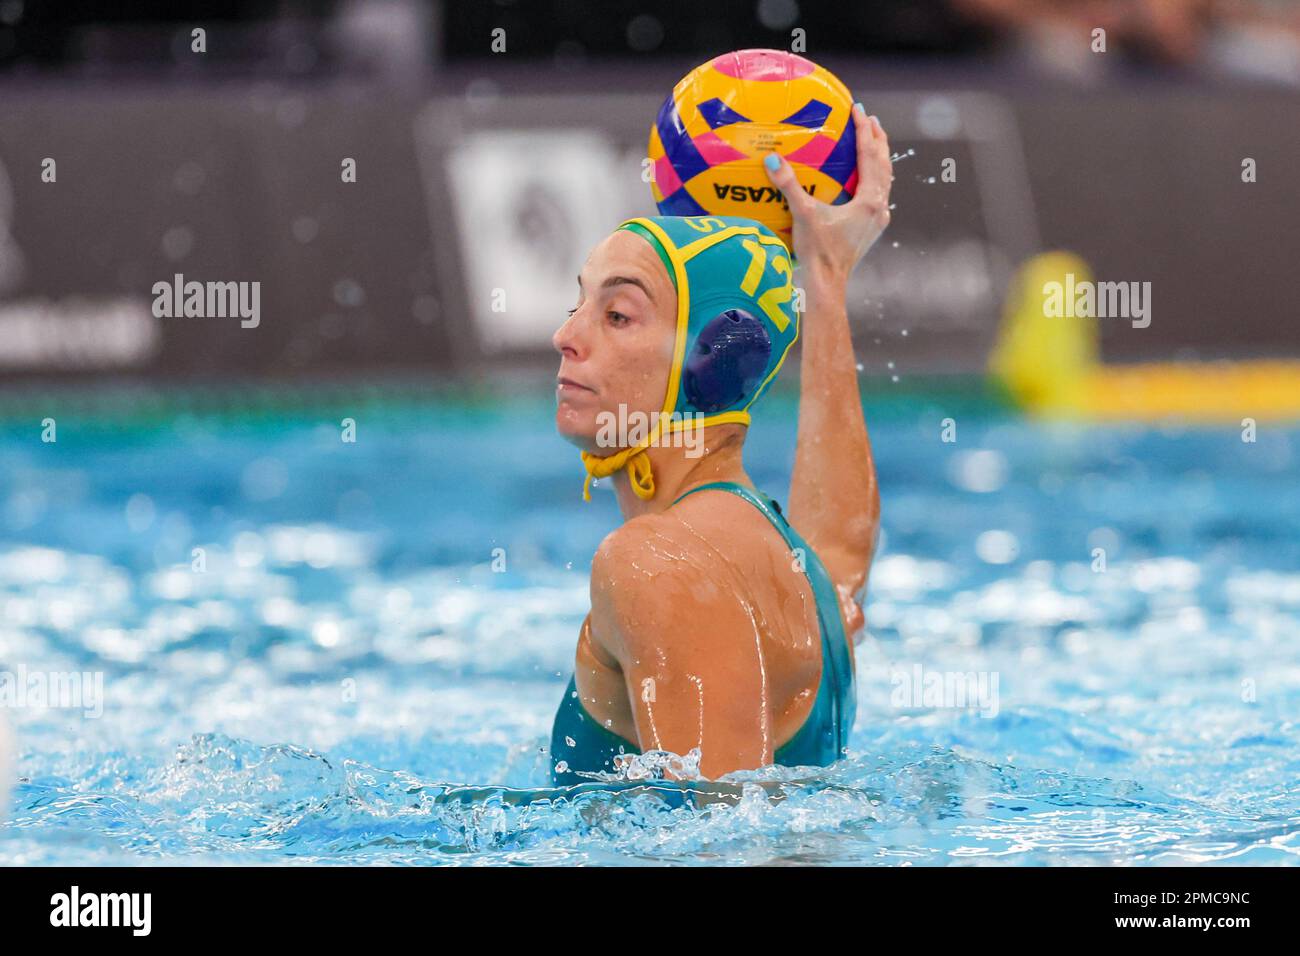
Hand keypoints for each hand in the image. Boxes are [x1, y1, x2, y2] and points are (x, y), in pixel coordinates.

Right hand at [764, 103, 892, 286]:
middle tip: (869, 119)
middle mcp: (879, 207)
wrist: (828, 284)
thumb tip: (772, 159)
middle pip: (883, 164)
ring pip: (885, 179)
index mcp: (868, 200)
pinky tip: (865, 178)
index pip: (869, 155)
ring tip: (872, 142)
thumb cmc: (818, 252)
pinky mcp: (871, 228)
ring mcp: (878, 219)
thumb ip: (789, 185)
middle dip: (877, 139)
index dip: (864, 130)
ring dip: (879, 158)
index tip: (858, 109)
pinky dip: (874, 178)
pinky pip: (878, 194)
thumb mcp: (803, 214)